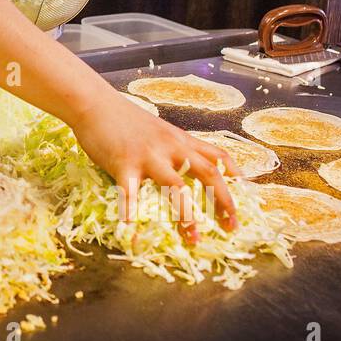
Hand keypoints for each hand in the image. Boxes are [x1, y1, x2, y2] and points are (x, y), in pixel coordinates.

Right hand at [68, 88, 239, 243]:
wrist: (95, 103)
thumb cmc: (123, 118)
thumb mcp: (158, 130)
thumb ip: (172, 147)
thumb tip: (183, 169)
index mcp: (180, 140)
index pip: (217, 156)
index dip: (235, 177)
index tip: (245, 197)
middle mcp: (171, 147)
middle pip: (207, 173)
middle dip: (223, 202)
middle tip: (231, 227)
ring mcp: (148, 156)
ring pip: (175, 187)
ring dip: (187, 214)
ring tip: (192, 237)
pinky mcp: (124, 163)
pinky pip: (131, 192)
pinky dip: (133, 211)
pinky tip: (132, 228)